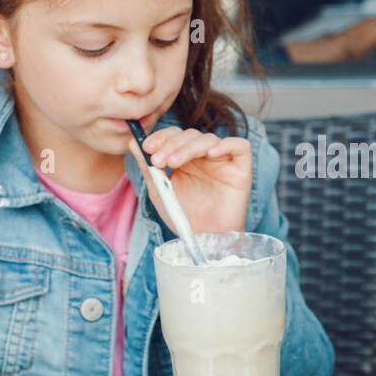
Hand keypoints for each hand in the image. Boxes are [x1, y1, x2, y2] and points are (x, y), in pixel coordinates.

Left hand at [130, 127, 251, 233]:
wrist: (206, 240)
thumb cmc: (185, 218)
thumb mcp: (160, 192)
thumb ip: (148, 168)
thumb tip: (133, 143)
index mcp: (186, 158)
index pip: (175, 135)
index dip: (162, 136)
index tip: (147, 148)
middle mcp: (204, 156)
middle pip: (190, 135)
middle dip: (171, 144)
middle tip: (157, 160)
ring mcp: (223, 160)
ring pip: (209, 139)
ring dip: (188, 147)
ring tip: (173, 163)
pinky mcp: (241, 168)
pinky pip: (240, 146)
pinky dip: (227, 145)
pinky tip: (211, 154)